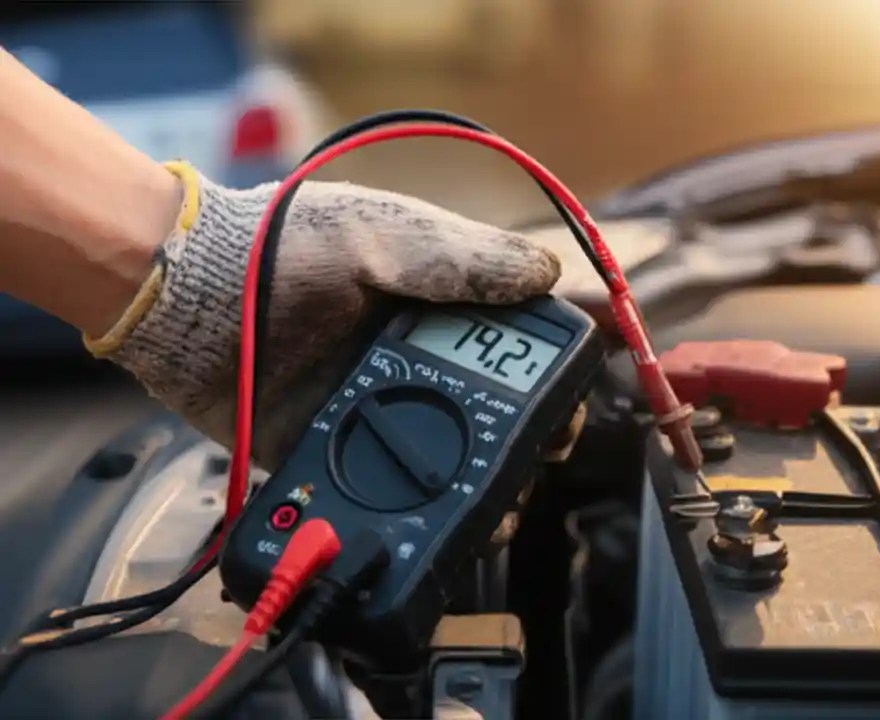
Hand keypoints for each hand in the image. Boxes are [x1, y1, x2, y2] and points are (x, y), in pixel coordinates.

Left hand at [89, 162, 559, 468]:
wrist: (186, 293)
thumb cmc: (284, 245)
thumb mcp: (383, 235)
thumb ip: (462, 259)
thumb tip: (548, 275)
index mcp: (438, 308)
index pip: (518, 342)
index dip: (556, 369)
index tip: (575, 394)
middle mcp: (415, 364)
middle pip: (497, 411)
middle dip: (534, 437)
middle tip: (546, 452)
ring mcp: (376, 412)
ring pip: (451, 460)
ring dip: (489, 488)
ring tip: (506, 510)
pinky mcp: (334, 452)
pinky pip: (386, 491)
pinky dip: (418, 514)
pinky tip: (446, 528)